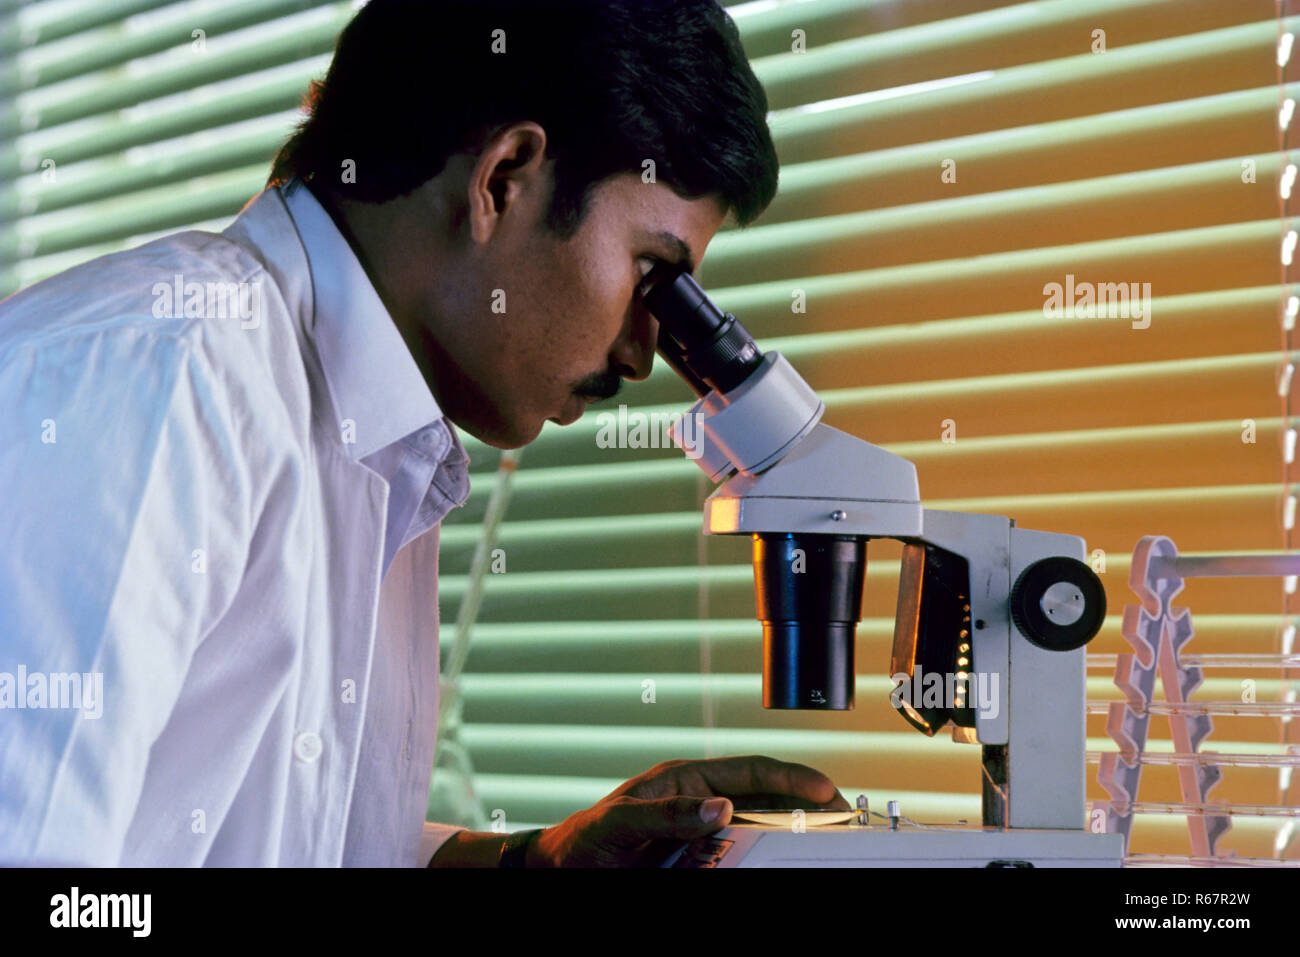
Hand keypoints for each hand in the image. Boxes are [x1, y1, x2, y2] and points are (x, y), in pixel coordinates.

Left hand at [527, 754, 849, 866]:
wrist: (560, 868)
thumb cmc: (584, 840)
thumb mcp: (622, 824)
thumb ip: (668, 813)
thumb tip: (721, 808)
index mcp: (685, 778)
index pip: (750, 771)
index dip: (792, 777)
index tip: (827, 790)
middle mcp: (700, 800)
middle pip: (766, 796)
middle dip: (806, 803)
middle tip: (844, 818)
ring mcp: (701, 827)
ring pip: (760, 824)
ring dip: (793, 830)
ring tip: (826, 840)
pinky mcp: (698, 854)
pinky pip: (741, 850)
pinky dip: (767, 853)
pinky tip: (785, 859)